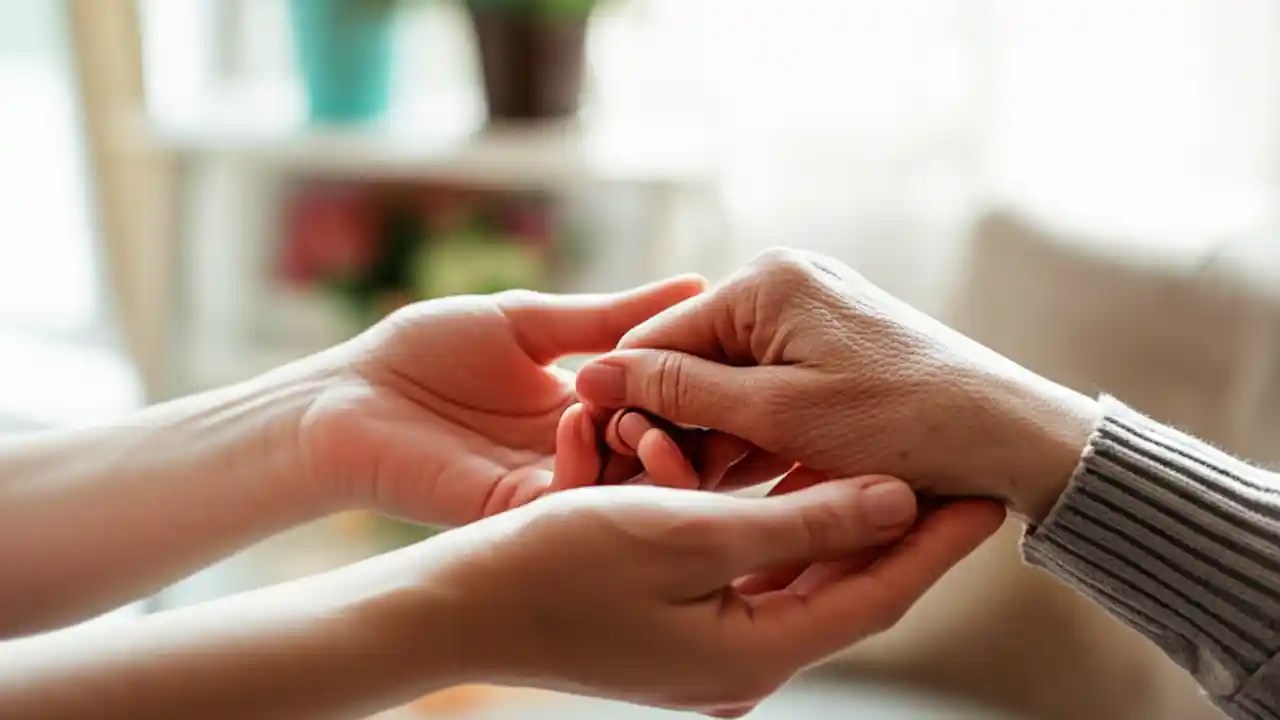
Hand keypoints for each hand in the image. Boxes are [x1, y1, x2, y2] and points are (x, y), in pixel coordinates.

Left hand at [292, 276, 703, 525]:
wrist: (345, 396)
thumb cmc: (423, 351)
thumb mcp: (529, 321)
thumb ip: (607, 316)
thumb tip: (697, 283)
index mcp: (588, 409)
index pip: (666, 411)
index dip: (696, 393)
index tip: (716, 362)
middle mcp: (578, 455)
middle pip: (661, 461)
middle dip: (685, 435)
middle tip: (689, 402)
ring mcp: (547, 489)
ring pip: (628, 494)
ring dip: (647, 458)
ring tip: (644, 419)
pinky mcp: (510, 513)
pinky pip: (570, 504)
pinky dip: (586, 467)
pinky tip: (578, 422)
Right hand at [410, 475, 1003, 715]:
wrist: (459, 606)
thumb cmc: (558, 568)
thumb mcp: (686, 533)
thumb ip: (800, 522)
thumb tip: (896, 503)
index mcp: (754, 653)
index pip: (876, 595)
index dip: (935, 543)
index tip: (989, 495)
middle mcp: (742, 659)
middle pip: (847, 588)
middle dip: (900, 530)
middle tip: (956, 473)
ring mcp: (709, 646)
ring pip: (801, 575)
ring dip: (840, 522)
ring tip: (897, 466)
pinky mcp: (679, 622)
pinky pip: (752, 571)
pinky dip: (780, 526)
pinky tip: (804, 482)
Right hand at [575, 249, 1099, 520]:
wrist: (1012, 437)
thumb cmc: (901, 425)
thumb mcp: (775, 415)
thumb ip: (679, 391)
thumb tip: (594, 374)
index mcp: (766, 281)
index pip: (659, 338)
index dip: (632, 403)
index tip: (619, 462)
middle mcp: (785, 284)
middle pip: (694, 361)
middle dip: (681, 427)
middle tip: (677, 488)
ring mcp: (813, 314)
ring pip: (730, 382)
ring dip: (719, 439)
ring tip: (717, 491)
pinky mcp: (833, 348)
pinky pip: (770, 388)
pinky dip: (759, 434)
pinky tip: (757, 478)